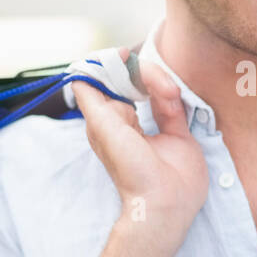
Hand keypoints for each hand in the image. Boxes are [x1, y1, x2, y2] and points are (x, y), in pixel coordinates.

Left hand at [72, 46, 207, 235]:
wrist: (165, 201)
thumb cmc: (130, 168)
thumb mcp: (103, 129)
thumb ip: (91, 98)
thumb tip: (78, 72)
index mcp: (106, 120)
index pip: (106, 82)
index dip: (112, 64)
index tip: (124, 54)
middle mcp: (128, 120)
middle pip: (131, 80)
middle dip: (141, 73)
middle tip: (148, 76)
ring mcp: (153, 124)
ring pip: (154, 87)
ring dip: (160, 83)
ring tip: (169, 95)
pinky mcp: (178, 129)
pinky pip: (174, 101)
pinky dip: (173, 95)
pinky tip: (174, 99)